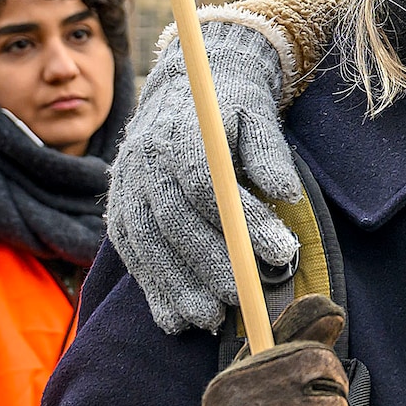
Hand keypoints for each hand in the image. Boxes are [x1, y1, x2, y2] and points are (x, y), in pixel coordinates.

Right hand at [108, 16, 303, 333]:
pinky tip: (178, 320)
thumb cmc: (232, 105)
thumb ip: (270, 154)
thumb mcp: (259, 115)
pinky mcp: (118, 213)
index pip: (207, 184)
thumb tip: (286, 195)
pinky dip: (155, 290)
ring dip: (179, 288)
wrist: (185, 86)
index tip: (281, 251)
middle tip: (245, 295)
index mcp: (180, 131)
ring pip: (149, 245)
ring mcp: (125, 188)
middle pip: (174, 221)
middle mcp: (143, 161)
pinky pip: (133, 257)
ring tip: (211, 318)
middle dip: (211, 264)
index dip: (243, 222)